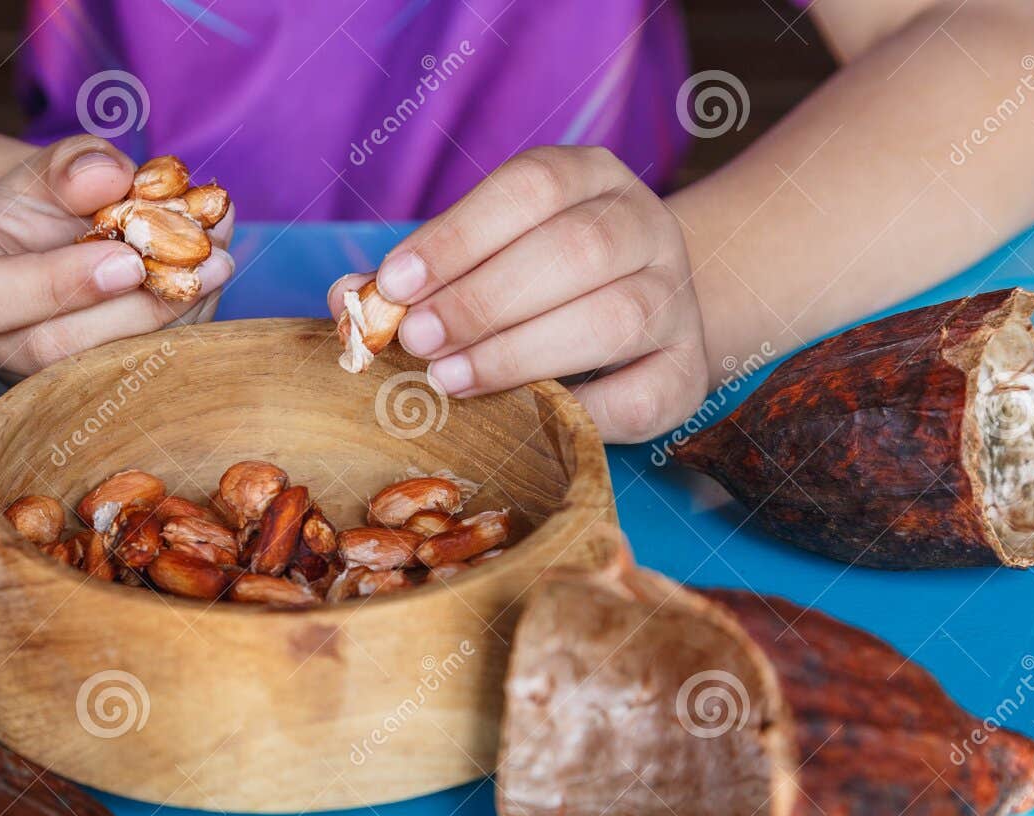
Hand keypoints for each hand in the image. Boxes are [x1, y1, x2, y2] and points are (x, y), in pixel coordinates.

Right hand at [0, 135, 233, 377]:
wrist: (43, 246)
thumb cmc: (37, 202)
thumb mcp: (43, 168)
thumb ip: (71, 167)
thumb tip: (112, 176)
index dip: (63, 284)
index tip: (130, 258)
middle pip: (58, 350)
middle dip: (138, 310)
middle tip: (205, 264)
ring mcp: (40, 377)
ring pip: (105, 371)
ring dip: (175, 320)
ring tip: (223, 263)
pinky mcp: (90, 388)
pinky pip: (139, 370)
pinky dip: (185, 324)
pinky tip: (216, 278)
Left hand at [329, 146, 706, 442]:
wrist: (645, 323)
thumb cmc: (539, 288)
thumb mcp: (486, 257)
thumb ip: (420, 274)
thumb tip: (348, 298)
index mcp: (592, 179)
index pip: (532, 187)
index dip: (459, 233)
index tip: (396, 282)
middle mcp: (647, 228)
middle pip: (576, 250)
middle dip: (483, 299)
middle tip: (418, 339)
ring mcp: (676, 300)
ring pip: (614, 318)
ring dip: (520, 352)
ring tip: (449, 380)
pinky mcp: (685, 374)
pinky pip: (637, 396)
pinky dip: (576, 411)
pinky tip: (522, 419)